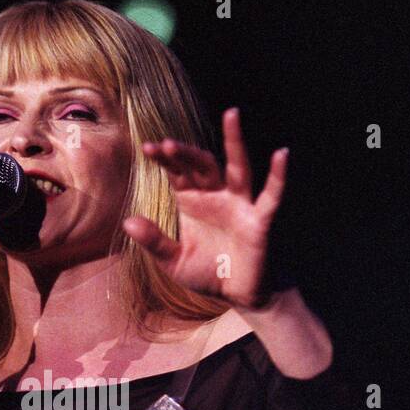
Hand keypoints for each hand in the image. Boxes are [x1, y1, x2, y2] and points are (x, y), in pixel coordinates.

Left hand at [123, 108, 287, 308]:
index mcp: (192, 201)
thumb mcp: (174, 262)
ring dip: (234, 142)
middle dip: (185, 154)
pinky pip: (270, 196)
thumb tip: (127, 221)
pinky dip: (277, 177)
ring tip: (231, 114)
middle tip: (166, 144)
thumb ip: (154, 242)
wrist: (237, 296)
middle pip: (202, 165)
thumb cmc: (207, 273)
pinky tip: (281, 155)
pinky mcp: (259, 220)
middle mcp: (216, 196)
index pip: (178, 172)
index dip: (165, 159)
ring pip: (237, 168)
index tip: (148, 148)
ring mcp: (240, 205)